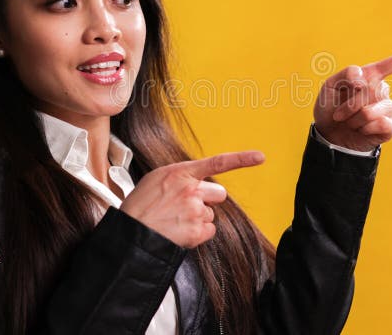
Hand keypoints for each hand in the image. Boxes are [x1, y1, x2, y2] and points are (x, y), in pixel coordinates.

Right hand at [120, 150, 264, 247]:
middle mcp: (191, 189)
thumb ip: (179, 177)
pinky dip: (197, 234)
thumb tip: (194, 181)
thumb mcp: (156, 180)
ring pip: (211, 214)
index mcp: (180, 172)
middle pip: (219, 193)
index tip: (260, 157)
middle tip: (186, 207)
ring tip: (175, 221)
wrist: (130, 234)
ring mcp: (195, 210)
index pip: (217, 162)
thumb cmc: (139, 207)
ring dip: (198, 218)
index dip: (242, 159)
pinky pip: (209, 230)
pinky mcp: (197, 230)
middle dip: (208, 200)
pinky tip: (180, 231)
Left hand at [313, 41, 391, 151]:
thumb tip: (364, 79)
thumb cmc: (330, 107)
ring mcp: (388, 109)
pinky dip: (363, 129)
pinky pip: (379, 124)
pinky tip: (361, 130)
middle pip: (369, 90)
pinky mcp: (390, 127)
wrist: (329, 136)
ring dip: (352, 118)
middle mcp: (384, 90)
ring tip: (349, 122)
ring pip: (371, 110)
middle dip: (348, 104)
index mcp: (373, 75)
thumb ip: (346, 74)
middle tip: (339, 113)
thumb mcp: (330, 85)